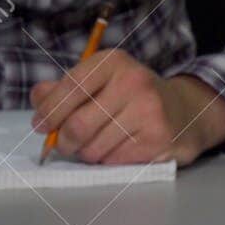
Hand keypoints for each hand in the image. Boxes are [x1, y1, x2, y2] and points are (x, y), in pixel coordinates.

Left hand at [29, 49, 224, 165]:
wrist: (186, 112)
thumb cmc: (132, 97)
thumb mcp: (102, 81)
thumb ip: (65, 88)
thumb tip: (38, 97)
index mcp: (114, 62)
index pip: (70, 87)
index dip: (49, 111)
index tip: (41, 125)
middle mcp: (134, 82)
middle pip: (77, 126)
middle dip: (64, 141)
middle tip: (65, 144)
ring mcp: (149, 112)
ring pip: (93, 149)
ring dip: (88, 153)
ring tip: (100, 143)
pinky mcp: (158, 140)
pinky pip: (113, 162)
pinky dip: (109, 161)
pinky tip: (120, 149)